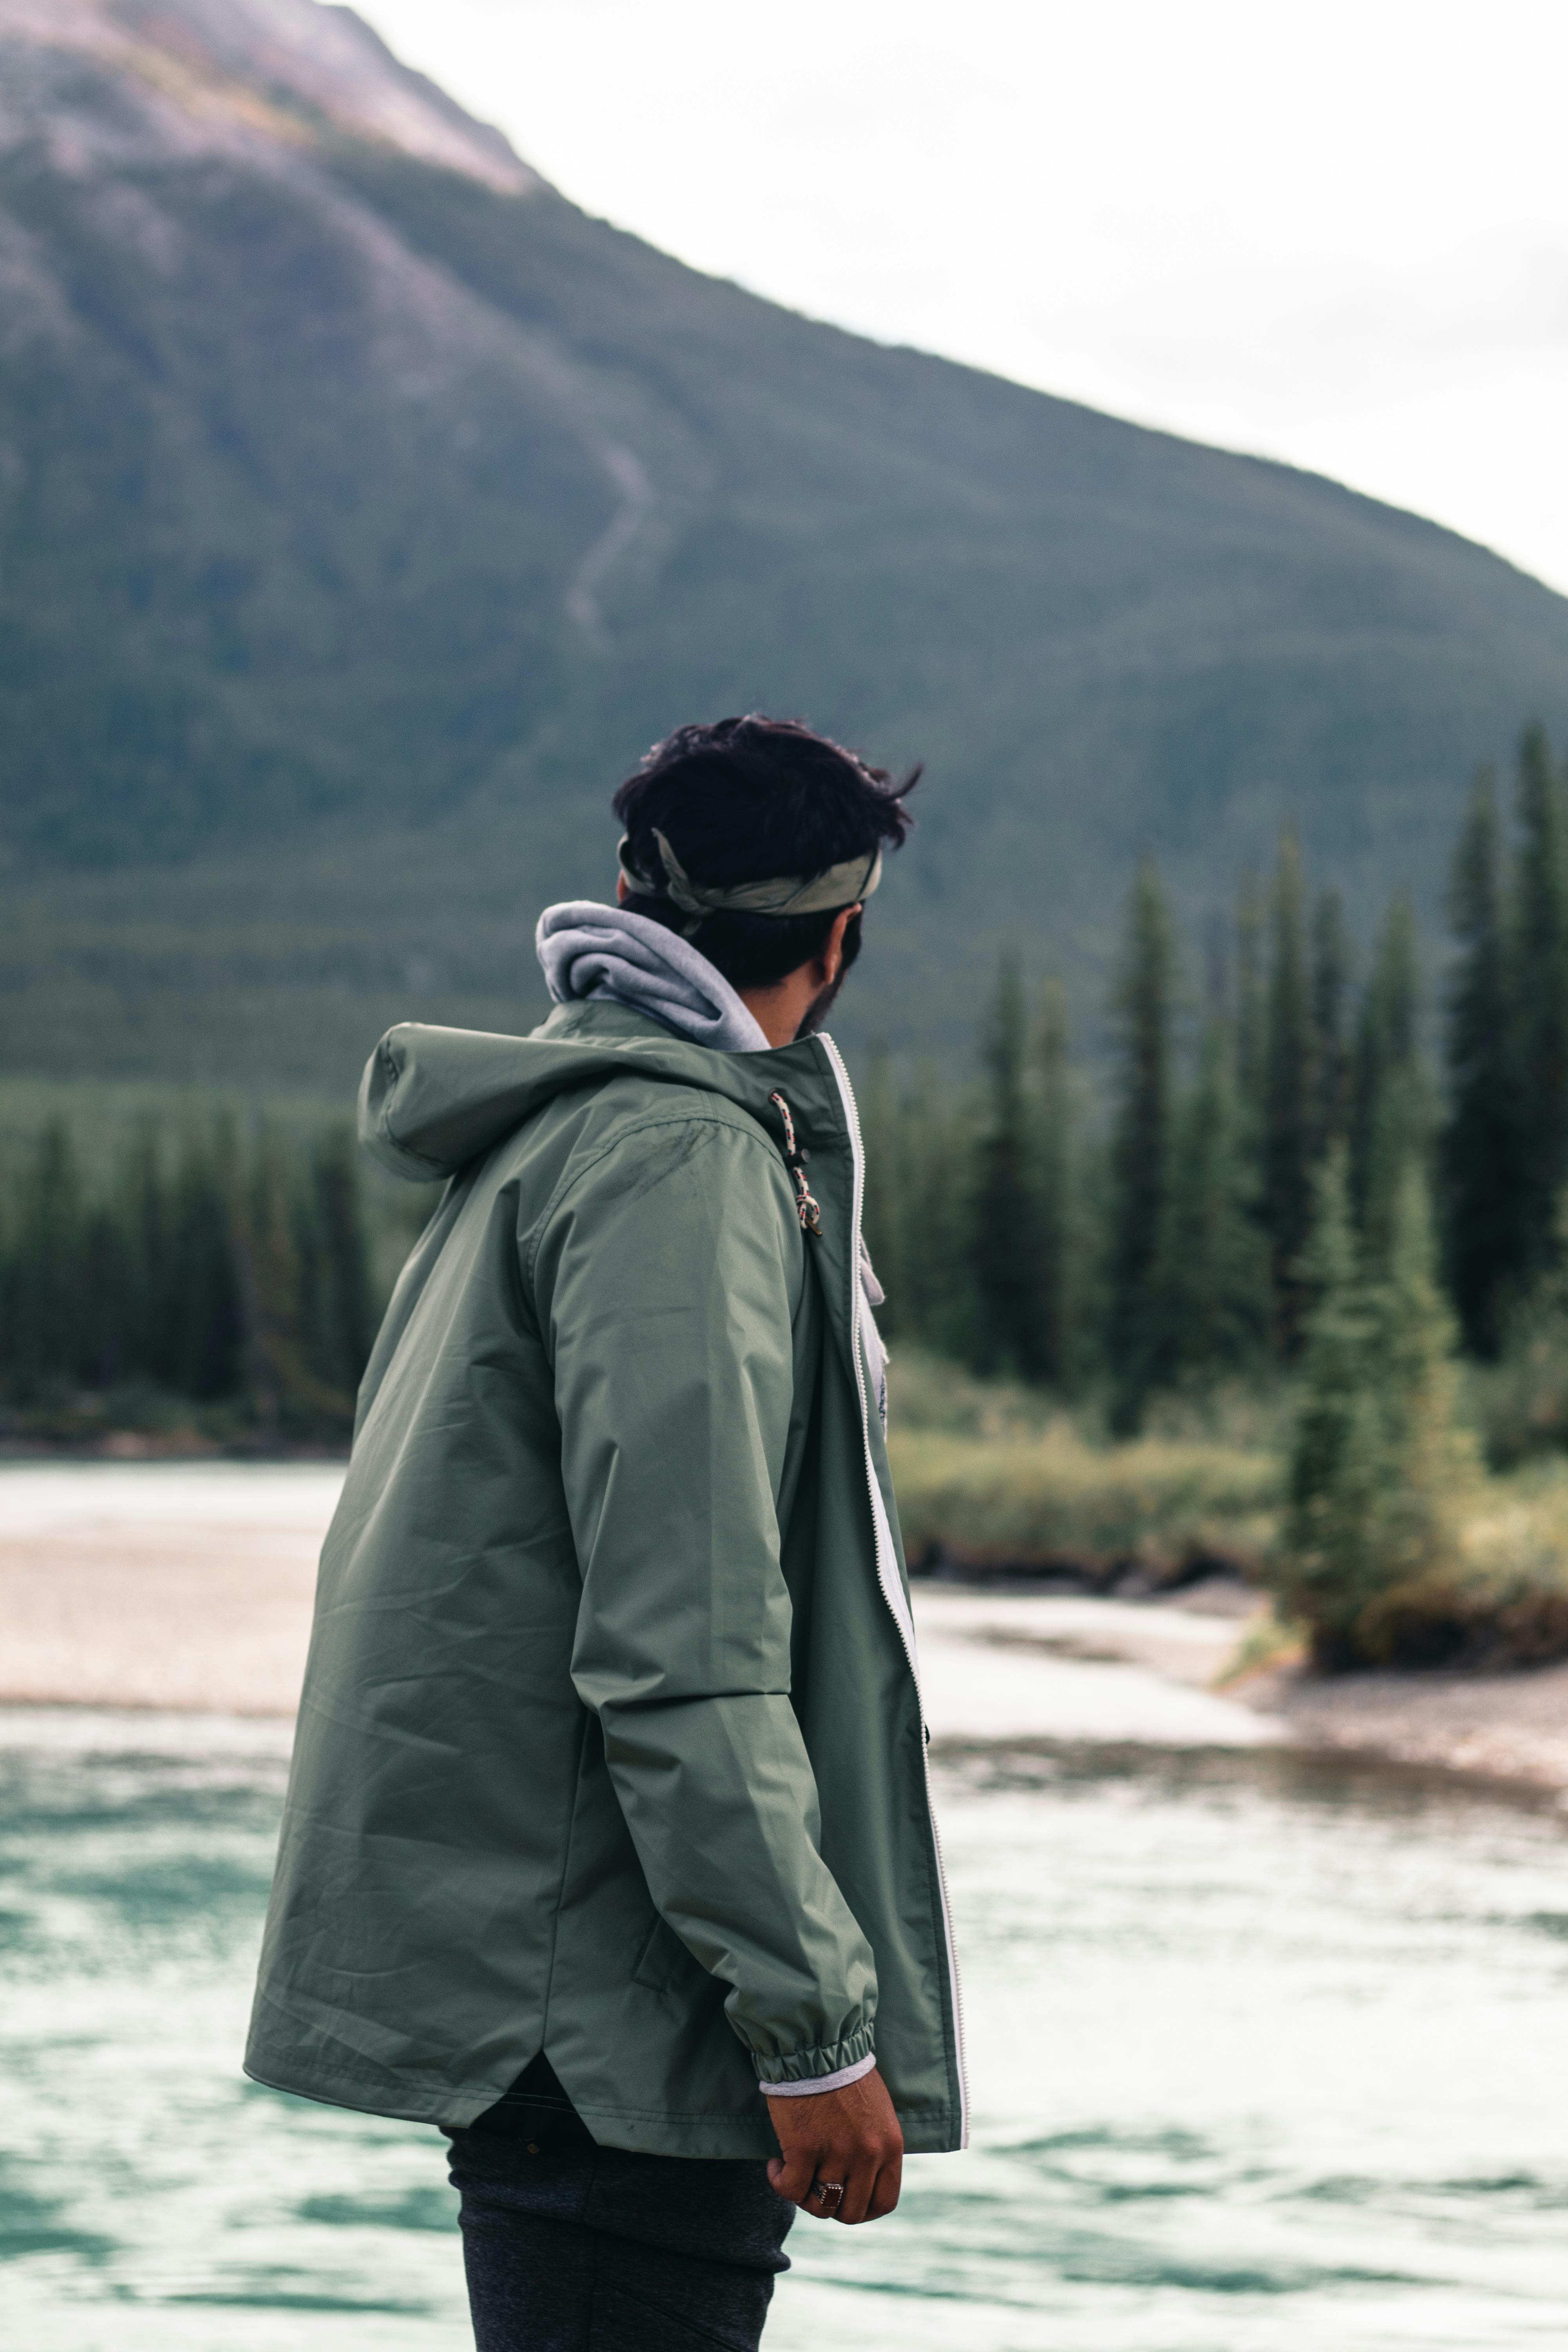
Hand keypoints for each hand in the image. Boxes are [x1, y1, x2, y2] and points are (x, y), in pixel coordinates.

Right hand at [764, 2065, 903, 2224]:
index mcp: (889, 2146)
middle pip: (850, 2212)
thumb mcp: (877, 2113)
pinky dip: (780, 2182)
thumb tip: (862, 2179)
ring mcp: (836, 2153)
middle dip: (831, 2205)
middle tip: (814, 2185)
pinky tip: (775, 2165)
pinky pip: (791, 2189)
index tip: (844, 2198)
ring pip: (820, 2205)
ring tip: (794, 2173)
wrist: (816, 2044)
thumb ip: (874, 2147)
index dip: (862, 2209)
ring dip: (804, 2196)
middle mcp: (867, 2155)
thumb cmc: (844, 2073)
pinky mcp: (804, 2149)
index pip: (883, 2202)